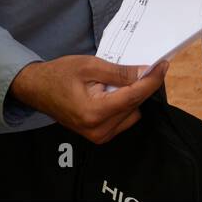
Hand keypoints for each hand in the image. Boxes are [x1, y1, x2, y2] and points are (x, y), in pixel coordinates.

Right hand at [9, 56, 166, 144]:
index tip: (163, 65)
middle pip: (135, 106)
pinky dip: (124, 105)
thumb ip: (120, 72)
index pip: (134, 96)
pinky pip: (123, 119)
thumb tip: (145, 72)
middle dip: (140, 86)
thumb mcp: (91, 66)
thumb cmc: (60, 74)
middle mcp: (99, 130)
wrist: (37, 89)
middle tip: (138, 67)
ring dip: (131, 96)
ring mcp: (99, 136)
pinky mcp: (100, 136)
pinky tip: (111, 93)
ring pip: (132, 113)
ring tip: (115, 82)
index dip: (152, 80)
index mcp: (95, 112)